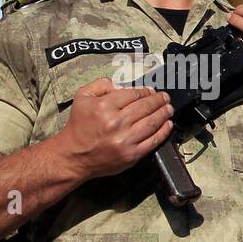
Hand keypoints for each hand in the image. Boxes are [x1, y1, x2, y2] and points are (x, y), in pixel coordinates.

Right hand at [56, 77, 172, 179]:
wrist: (74, 156)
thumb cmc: (78, 128)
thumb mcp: (82, 97)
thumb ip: (101, 85)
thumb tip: (122, 85)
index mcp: (104, 107)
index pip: (133, 94)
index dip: (145, 91)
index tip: (150, 90)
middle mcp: (116, 123)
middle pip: (146, 107)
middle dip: (159, 100)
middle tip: (164, 97)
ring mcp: (125, 140)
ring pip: (152, 122)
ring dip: (164, 113)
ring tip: (168, 108)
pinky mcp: (131, 155)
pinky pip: (153, 141)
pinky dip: (163, 132)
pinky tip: (167, 125)